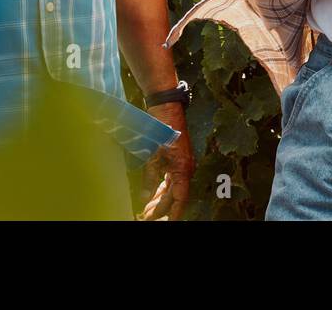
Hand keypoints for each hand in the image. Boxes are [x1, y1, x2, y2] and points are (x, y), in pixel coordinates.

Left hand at [139, 105, 193, 220]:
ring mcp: (181, 164)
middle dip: (162, 209)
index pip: (180, 199)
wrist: (166, 108)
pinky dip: (161, 188)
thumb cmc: (162, 129)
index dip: (173, 213)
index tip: (166, 223)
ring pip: (172, 189)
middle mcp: (185, 169)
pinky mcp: (175, 159)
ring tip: (146, 210)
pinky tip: (152, 195)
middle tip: (146, 217)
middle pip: (175, 196)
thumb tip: (146, 196)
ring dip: (160, 200)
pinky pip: (169, 179)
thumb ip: (150, 177)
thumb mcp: (152, 156)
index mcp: (183, 169)